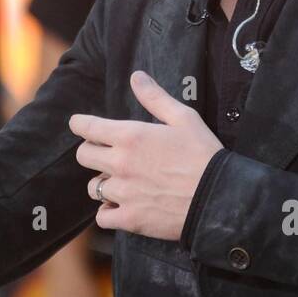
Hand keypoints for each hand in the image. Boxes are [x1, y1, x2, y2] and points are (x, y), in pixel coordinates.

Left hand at [69, 70, 221, 241]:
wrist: (219, 197)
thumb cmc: (204, 154)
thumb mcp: (184, 118)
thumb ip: (155, 98)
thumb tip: (136, 77)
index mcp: (131, 136)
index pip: (88, 127)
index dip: (80, 124)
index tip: (78, 124)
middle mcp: (121, 164)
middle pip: (83, 156)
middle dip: (91, 151)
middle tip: (105, 154)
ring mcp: (123, 193)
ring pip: (93, 187)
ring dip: (103, 182)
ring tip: (120, 182)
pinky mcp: (130, 219)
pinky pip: (102, 217)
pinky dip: (108, 212)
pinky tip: (120, 206)